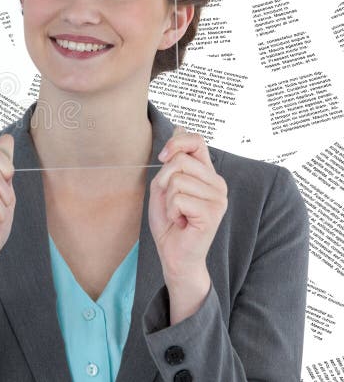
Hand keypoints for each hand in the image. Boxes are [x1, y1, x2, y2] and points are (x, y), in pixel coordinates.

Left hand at [148, 125, 227, 281]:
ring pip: (177, 180)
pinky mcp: (212, 213)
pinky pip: (178, 198)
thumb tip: (179, 127)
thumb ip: (172, 160)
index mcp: (207, 174)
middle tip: (172, 202)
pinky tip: (182, 222)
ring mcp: (218, 198)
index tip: (163, 157)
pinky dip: (172, 211)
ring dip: (168, 200)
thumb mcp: (164, 185)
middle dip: (164, 181)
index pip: (197, 141)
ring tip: (178, 214)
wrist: (174, 253)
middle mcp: (218, 183)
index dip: (176, 143)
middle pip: (181, 160)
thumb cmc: (170, 221)